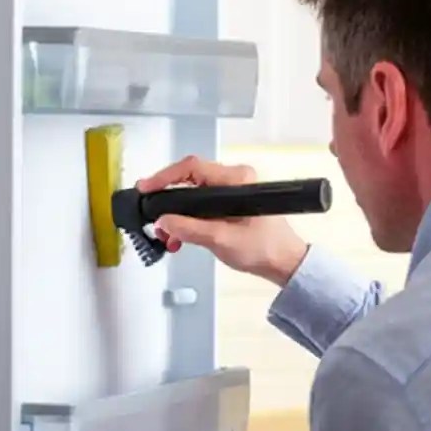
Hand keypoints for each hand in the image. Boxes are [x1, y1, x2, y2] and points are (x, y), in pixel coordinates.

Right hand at [136, 155, 307, 286]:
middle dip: (167, 202)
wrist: (284, 263)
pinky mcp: (228, 204)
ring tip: (167, 236)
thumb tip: (163, 221)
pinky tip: (179, 237)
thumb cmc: (265, 248)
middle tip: (153, 217)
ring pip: (191, 195)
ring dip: (176, 216)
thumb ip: (189, 229)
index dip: (165, 177)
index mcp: (236, 180)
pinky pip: (199, 206)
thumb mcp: (221, 240)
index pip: (192, 168)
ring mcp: (231, 192)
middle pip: (188, 180)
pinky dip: (186, 220)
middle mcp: (234, 180)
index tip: (147, 188)